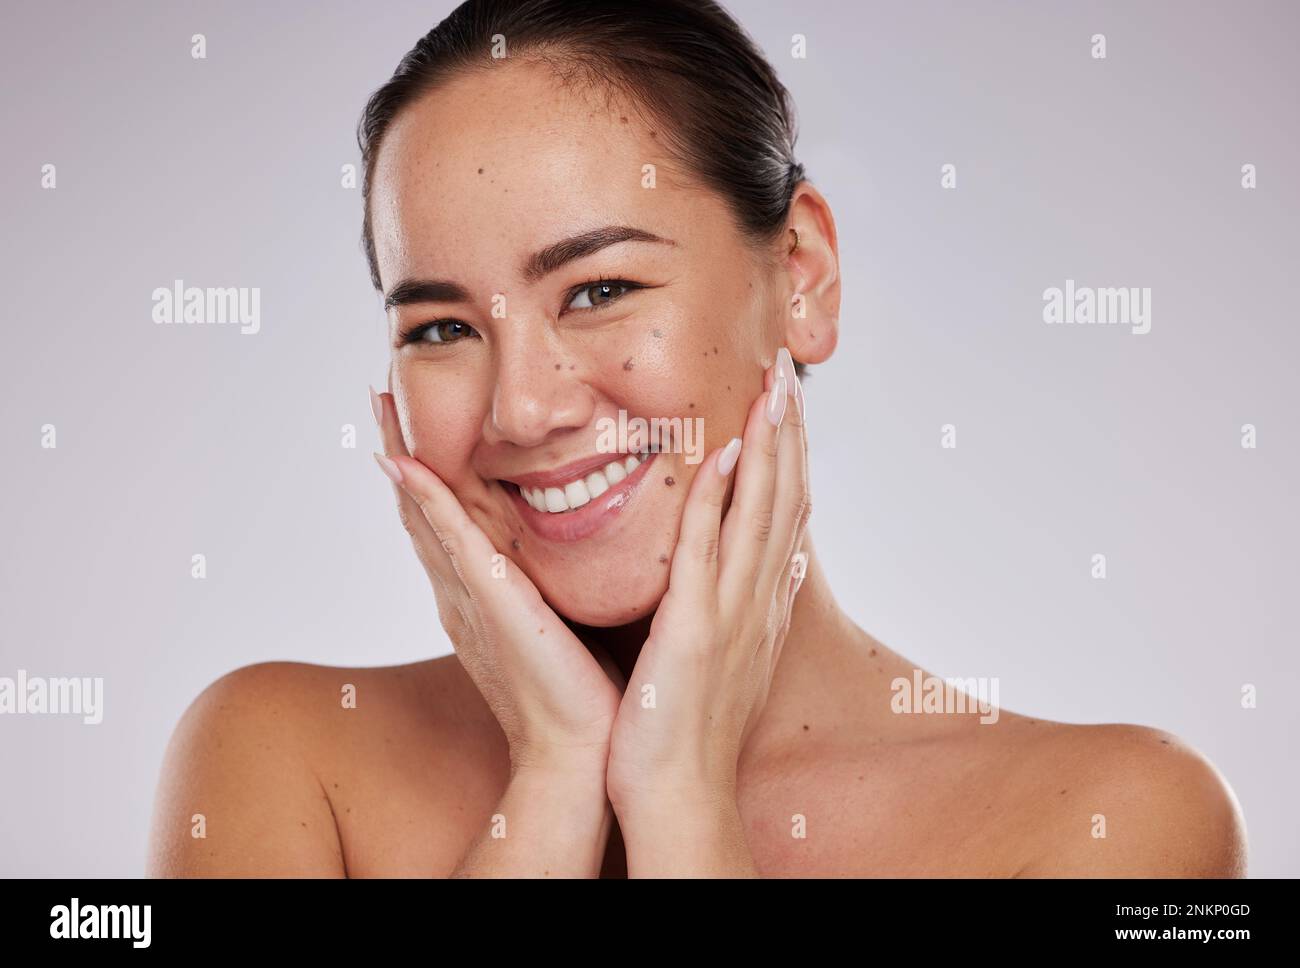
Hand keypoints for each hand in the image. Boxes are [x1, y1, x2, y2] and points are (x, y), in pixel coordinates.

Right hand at [370, 387, 622, 776]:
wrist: (582, 752)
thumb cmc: (581, 696)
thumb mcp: (564, 625)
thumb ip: (555, 589)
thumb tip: (574, 558)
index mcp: (482, 598)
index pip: (448, 522)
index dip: (428, 474)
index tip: (415, 425)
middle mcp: (463, 593)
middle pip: (421, 510)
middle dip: (401, 452)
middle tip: (379, 398)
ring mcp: (468, 596)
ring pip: (425, 514)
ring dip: (401, 457)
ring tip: (379, 407)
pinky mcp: (488, 602)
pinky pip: (449, 540)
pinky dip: (424, 500)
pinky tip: (402, 462)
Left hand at [605, 347, 809, 817]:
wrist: (679, 794)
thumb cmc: (687, 732)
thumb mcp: (723, 657)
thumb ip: (735, 606)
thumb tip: (750, 570)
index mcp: (761, 605)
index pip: (784, 513)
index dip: (790, 455)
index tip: (788, 403)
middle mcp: (758, 601)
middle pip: (785, 499)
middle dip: (790, 431)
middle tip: (791, 370)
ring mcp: (732, 612)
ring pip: (760, 512)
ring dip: (770, 445)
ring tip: (775, 387)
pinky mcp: (695, 628)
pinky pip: (709, 551)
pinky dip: (720, 499)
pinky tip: (723, 452)